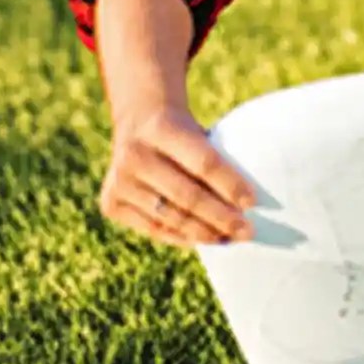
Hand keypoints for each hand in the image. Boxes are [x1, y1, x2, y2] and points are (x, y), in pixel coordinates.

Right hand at [98, 106, 255, 246]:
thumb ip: (218, 160)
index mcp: (162, 128)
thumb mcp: (199, 132)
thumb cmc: (184, 133)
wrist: (138, 123)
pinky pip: (154, 229)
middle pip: (187, 196)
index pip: (204, 163)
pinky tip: (205, 240)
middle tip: (248, 231)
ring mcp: (119, 181)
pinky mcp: (110, 204)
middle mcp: (135, 155)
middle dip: (222, 217)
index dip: (230, 184)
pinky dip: (182, 237)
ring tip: (230, 239)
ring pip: (171, 217)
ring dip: (205, 232)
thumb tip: (252, 202)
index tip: (253, 202)